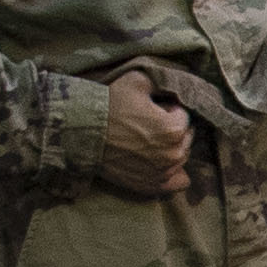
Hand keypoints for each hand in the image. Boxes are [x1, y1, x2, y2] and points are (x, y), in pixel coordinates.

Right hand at [97, 68, 193, 197]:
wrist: (81, 132)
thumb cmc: (108, 105)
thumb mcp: (137, 81)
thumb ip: (163, 82)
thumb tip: (176, 88)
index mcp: (174, 129)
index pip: (184, 116)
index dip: (170, 110)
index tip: (153, 108)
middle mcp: (174, 154)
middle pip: (186, 138)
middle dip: (173, 129)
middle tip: (150, 124)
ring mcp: (164, 172)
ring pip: (181, 157)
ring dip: (172, 148)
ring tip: (149, 140)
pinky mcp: (153, 185)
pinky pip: (179, 181)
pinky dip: (175, 172)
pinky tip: (162, 162)